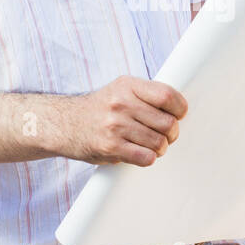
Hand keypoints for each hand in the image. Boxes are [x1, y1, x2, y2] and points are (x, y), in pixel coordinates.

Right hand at [68, 75, 187, 165]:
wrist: (64, 124)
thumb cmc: (98, 110)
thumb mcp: (120, 90)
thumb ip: (146, 95)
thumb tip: (178, 107)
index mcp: (127, 86)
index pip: (167, 96)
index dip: (180, 109)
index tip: (179, 115)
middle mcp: (121, 104)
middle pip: (167, 123)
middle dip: (172, 133)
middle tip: (166, 135)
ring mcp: (115, 126)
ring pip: (159, 143)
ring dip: (161, 148)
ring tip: (152, 146)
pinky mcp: (110, 147)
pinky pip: (146, 157)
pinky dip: (149, 158)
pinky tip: (142, 154)